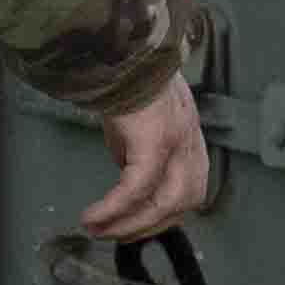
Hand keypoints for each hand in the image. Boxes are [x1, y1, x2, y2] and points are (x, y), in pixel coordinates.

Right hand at [76, 71, 211, 242]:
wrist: (119, 48)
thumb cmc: (124, 80)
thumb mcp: (136, 122)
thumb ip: (135, 151)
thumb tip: (124, 173)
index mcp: (189, 138)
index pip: (192, 188)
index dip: (167, 214)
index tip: (137, 227)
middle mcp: (190, 141)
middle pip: (184, 200)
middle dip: (148, 225)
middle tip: (115, 236)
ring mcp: (176, 140)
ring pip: (164, 201)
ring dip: (130, 223)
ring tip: (98, 230)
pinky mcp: (154, 139)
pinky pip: (136, 187)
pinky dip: (113, 207)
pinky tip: (91, 217)